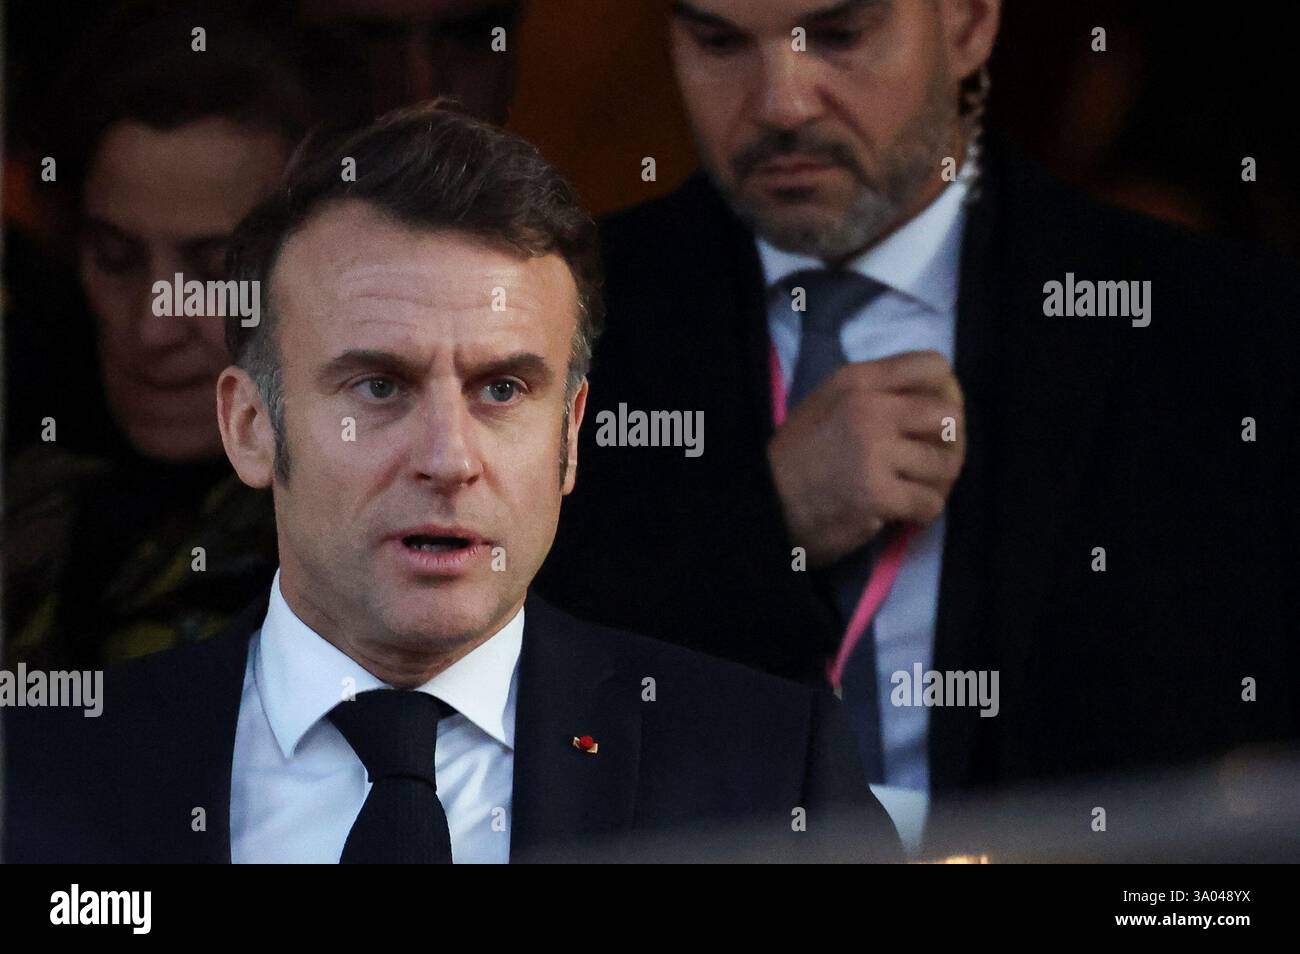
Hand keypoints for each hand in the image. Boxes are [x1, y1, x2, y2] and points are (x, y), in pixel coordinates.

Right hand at [767, 350, 964, 566]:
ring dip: (936, 484)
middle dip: (948, 445)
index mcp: (857, 380)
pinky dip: (923, 513)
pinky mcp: (877, 494)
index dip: (945, 395)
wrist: (764, 505)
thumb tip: (937, 401)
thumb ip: (875, 395)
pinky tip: (904, 514)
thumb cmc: (797, 458)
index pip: (933, 367)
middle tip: (930, 465)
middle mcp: (869, 408)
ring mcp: (874, 452)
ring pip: (946, 464)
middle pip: (949, 417)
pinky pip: (931, 503)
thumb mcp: (829, 405)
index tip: (932, 422)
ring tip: (915, 491)